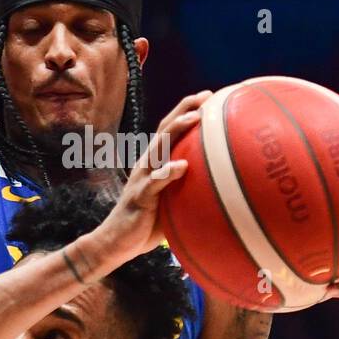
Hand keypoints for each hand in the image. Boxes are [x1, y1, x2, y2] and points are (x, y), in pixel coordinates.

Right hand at [97, 91, 210, 261]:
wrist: (117, 242)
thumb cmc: (148, 223)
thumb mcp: (171, 202)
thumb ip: (187, 189)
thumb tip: (221, 189)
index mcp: (155, 163)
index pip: (170, 130)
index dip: (186, 111)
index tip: (208, 96)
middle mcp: (147, 164)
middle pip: (165, 129)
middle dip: (184, 109)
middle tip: (205, 96)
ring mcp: (142, 178)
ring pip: (159, 148)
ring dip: (176, 130)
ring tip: (195, 118)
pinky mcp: (140, 196)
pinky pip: (154, 182)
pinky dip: (168, 172)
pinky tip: (182, 166)